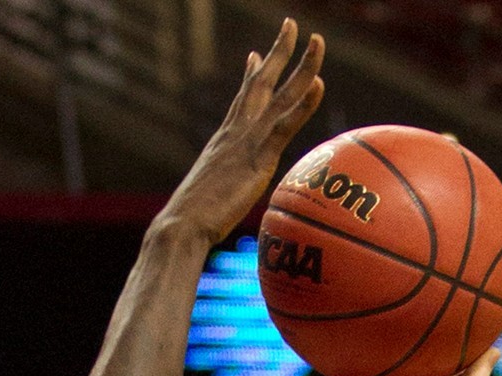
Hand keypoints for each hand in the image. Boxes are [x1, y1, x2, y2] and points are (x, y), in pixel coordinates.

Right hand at [159, 20, 324, 245]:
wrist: (183, 223)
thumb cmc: (191, 222)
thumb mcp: (209, 196)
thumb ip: (219, 188)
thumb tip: (212, 203)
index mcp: (225, 140)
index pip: (241, 100)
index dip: (251, 75)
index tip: (257, 54)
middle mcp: (235, 131)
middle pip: (260, 83)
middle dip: (278, 53)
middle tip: (292, 26)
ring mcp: (247, 141)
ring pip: (279, 95)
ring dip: (301, 67)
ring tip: (317, 41)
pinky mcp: (257, 157)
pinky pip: (285, 125)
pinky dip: (303, 104)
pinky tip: (319, 83)